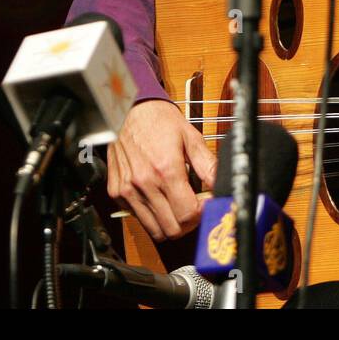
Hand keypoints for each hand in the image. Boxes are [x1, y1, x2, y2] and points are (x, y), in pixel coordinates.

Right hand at [107, 98, 216, 240]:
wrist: (128, 110)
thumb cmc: (159, 121)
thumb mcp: (191, 138)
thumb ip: (208, 165)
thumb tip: (222, 185)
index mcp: (166, 170)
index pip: (187, 214)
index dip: (201, 214)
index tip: (205, 204)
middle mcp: (144, 184)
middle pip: (172, 229)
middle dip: (188, 223)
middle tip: (193, 207)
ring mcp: (128, 190)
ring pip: (154, 229)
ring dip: (169, 222)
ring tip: (176, 204)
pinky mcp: (117, 192)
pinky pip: (137, 217)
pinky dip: (151, 215)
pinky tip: (158, 197)